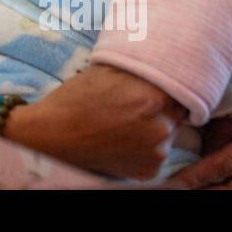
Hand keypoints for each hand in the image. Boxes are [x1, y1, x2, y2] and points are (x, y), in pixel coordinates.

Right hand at [1, 64, 183, 180]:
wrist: (52, 136)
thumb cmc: (76, 99)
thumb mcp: (107, 70)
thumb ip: (139, 68)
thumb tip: (161, 59)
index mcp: (153, 98)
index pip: (179, 89)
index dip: (165, 87)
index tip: (154, 88)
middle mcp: (161, 128)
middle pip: (174, 113)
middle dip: (159, 109)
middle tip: (132, 107)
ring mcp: (156, 153)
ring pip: (166, 134)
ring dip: (153, 129)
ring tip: (123, 124)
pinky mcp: (149, 171)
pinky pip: (156, 154)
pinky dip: (144, 148)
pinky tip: (122, 140)